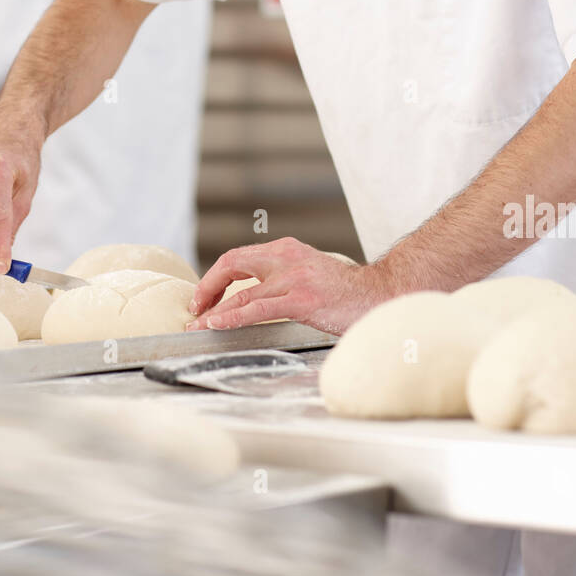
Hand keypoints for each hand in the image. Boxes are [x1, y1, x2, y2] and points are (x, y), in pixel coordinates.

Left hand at [187, 236, 387, 335]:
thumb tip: (253, 298)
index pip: (238, 257)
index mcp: (287, 250)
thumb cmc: (346, 292)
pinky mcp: (302, 299)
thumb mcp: (308, 275)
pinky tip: (217, 324)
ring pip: (241, 292)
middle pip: (231, 264)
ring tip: (197, 326)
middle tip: (194, 309)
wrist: (380, 294)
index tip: (203, 296)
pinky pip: (257, 308)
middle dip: (206, 287)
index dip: (215, 277)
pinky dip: (232, 316)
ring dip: (213, 310)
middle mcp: (287, 257)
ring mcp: (294, 277)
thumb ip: (283, 279)